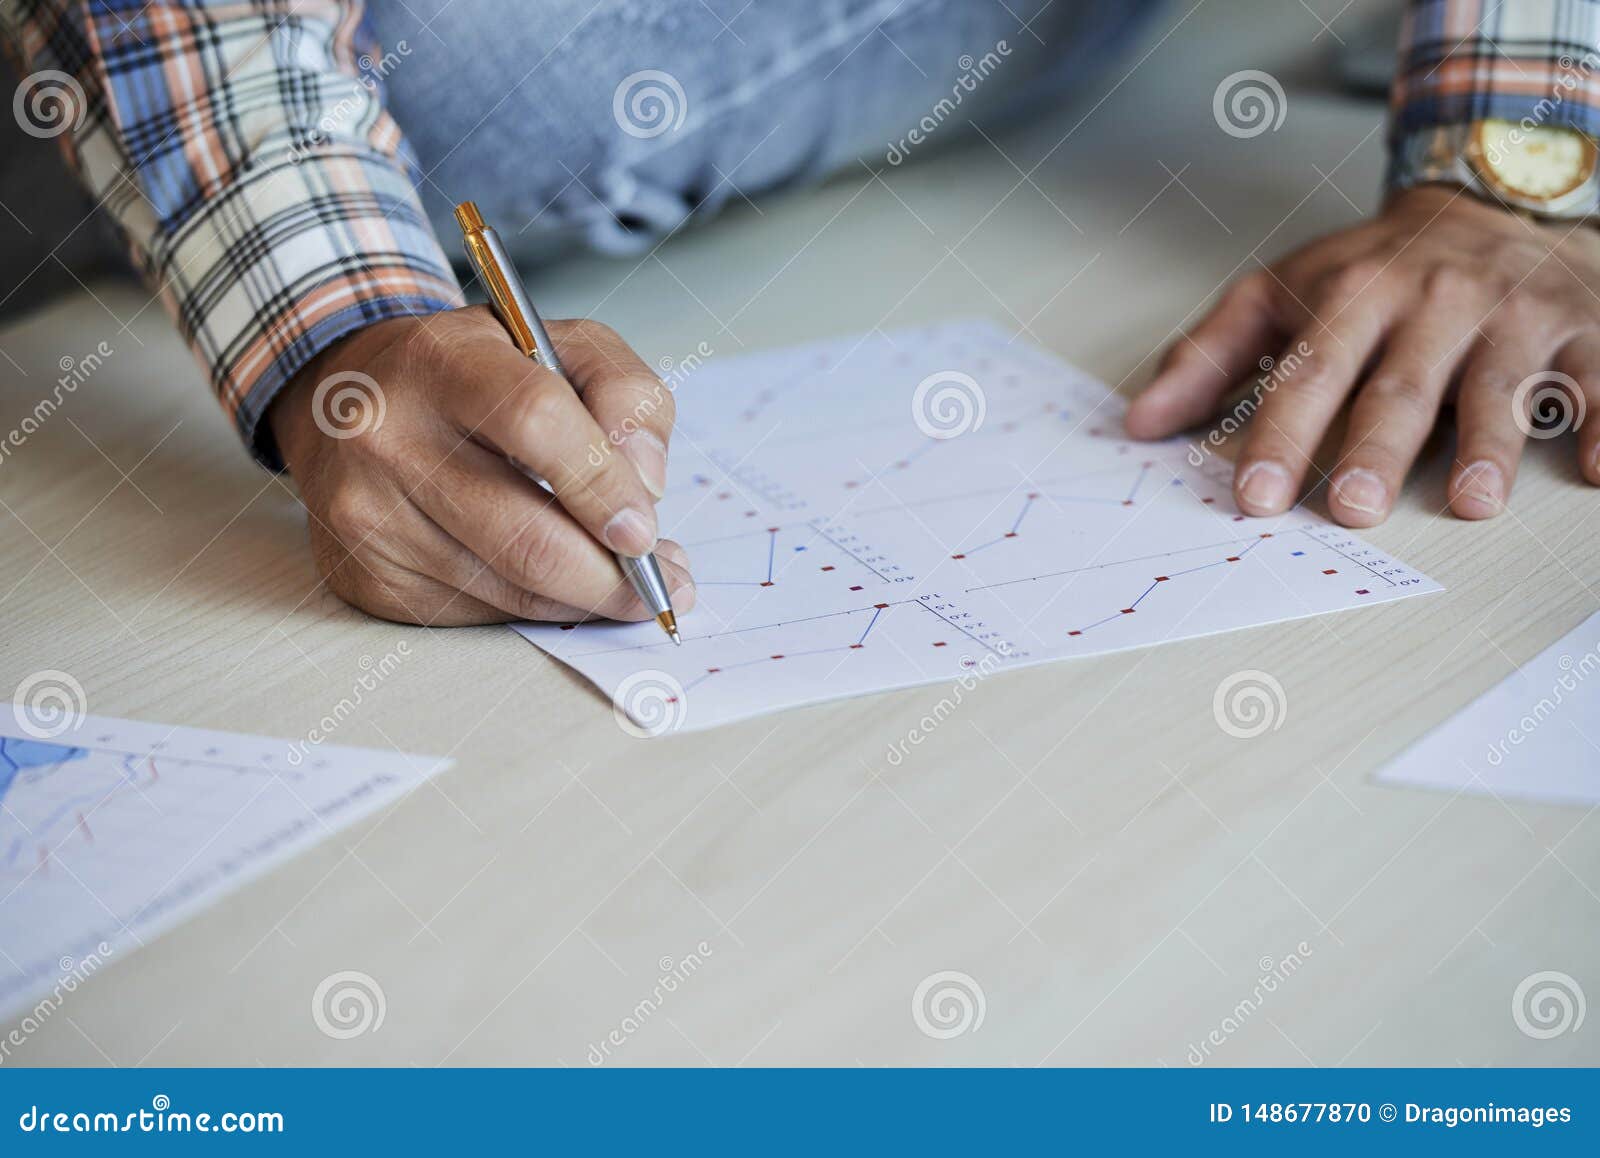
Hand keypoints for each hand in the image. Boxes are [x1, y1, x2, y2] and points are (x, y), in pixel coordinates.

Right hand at [268, 306, 694, 625]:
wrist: (348, 403)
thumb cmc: (471, 375)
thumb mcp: (559, 345)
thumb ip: (626, 394)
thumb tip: (645, 486)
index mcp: (440, 360)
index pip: (536, 421)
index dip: (604, 484)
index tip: (646, 529)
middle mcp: (388, 437)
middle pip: (526, 537)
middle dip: (610, 577)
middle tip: (657, 580)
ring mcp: (368, 514)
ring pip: (510, 589)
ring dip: (583, 598)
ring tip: (620, 581)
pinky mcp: (366, 575)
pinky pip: (478, 612)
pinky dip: (533, 606)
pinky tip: (550, 580)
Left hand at [1126, 185, 1599, 524]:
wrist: (1489, 198)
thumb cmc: (1373, 268)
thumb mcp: (1278, 293)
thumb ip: (1207, 357)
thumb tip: (1137, 423)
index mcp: (1353, 295)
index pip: (1308, 372)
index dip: (1278, 434)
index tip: (1252, 495)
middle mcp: (1433, 303)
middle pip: (1401, 386)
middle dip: (1376, 449)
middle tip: (1350, 507)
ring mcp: (1511, 316)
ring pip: (1498, 385)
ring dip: (1488, 445)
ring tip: (1472, 503)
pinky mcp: (1581, 330)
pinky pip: (1595, 378)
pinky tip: (1594, 466)